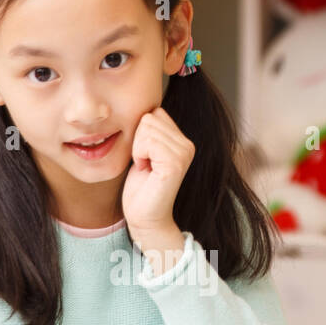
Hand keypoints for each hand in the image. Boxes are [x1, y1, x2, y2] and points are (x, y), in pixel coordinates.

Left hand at [121, 106, 194, 244]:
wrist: (144, 218)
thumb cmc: (140, 187)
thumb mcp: (144, 151)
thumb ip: (150, 130)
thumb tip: (144, 106)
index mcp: (181, 140)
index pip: (154, 112)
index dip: (140, 134)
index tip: (144, 157)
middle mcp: (187, 144)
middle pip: (150, 117)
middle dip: (138, 140)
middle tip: (144, 164)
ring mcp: (184, 153)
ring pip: (147, 127)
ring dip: (138, 149)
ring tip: (146, 168)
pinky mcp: (176, 163)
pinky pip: (148, 141)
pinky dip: (139, 155)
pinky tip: (146, 171)